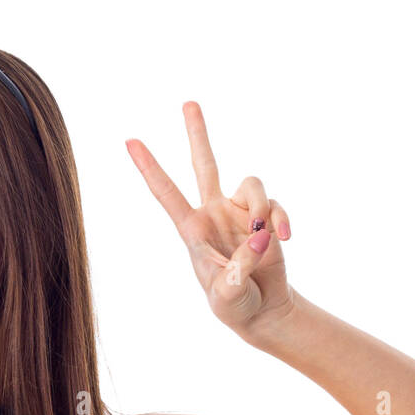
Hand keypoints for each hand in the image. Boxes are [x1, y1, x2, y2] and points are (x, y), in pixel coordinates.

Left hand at [125, 102, 294, 337]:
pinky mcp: (265, 218)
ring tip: (265, 238)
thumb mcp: (228, 295)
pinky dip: (282, 220)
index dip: (149, 167)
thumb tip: (259, 236)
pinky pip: (275, 205)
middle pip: (205, 164)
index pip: (166, 193)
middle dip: (198, 133)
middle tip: (188, 102)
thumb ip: (241, 268)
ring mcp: (239, 213)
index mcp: (192, 230)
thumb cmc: (234, 306)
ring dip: (262, 208)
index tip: (129, 141)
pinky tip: (285, 240)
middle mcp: (213, 214)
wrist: (261, 312)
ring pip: (251, 183)